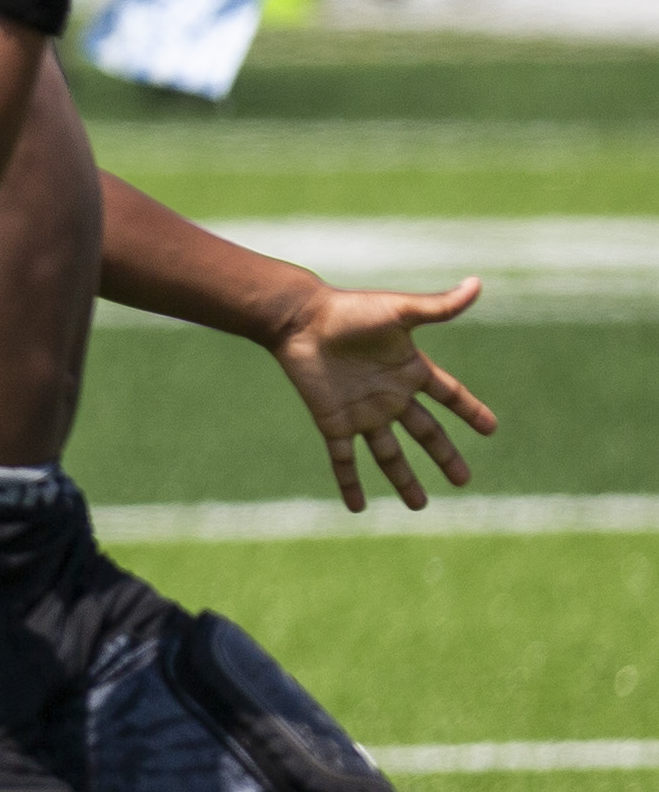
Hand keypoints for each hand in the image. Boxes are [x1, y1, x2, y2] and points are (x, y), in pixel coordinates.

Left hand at [267, 279, 499, 510]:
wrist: (300, 320)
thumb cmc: (350, 311)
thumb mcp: (400, 311)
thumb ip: (439, 306)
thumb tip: (478, 284)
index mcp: (409, 369)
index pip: (449, 396)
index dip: (469, 411)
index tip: (491, 429)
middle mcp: (389, 395)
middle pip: (424, 433)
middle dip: (444, 456)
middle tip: (463, 480)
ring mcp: (362, 411)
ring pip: (388, 454)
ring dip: (403, 480)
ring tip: (419, 506)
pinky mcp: (334, 422)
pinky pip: (343, 459)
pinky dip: (349, 483)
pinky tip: (357, 507)